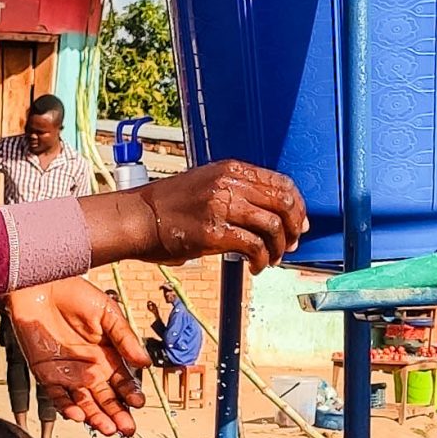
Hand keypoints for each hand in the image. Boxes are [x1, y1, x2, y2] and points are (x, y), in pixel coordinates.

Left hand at [7, 278, 148, 436]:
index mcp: (109, 356)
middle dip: (118, 414)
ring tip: (108, 428)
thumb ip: (125, 338)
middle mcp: (91, 369)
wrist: (41, 284)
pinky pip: (58, 396)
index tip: (138, 403)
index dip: (131, 394)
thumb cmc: (76, 294)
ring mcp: (69, 373)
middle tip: (127, 429)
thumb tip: (144, 362)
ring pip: (85, 403)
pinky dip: (67, 407)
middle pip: (106, 399)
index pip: (123, 382)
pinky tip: (78, 415)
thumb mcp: (108, 313)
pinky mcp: (47, 373)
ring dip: (96, 418)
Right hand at [145, 162, 305, 264]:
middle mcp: (229, 183)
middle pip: (283, 203)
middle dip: (293, 228)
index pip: (281, 183)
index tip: (298, 224)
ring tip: (271, 260)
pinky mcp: (214, 232)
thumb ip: (236, 193)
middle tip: (290, 245)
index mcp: (231, 169)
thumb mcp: (207, 185)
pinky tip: (255, 267)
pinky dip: (261, 260)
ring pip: (272, 226)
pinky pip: (254, 247)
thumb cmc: (170, 207)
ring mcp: (221, 206)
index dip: (297, 206)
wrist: (138, 218)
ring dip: (279, 248)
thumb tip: (269, 214)